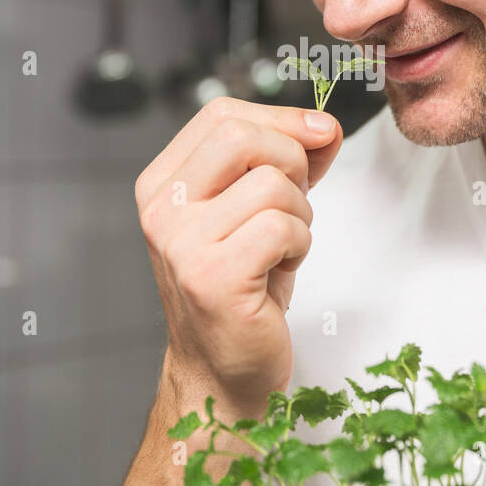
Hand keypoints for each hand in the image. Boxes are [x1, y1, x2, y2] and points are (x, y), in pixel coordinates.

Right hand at [134, 96, 342, 414]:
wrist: (225, 370)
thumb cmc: (246, 285)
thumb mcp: (260, 208)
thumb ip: (288, 160)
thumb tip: (324, 126)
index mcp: (162, 184)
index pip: (222, 115)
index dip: (280, 118)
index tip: (319, 134)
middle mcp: (160, 209)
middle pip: (241, 137)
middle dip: (292, 162)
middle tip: (294, 204)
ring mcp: (180, 244)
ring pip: (272, 185)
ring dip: (300, 215)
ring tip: (280, 250)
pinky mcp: (212, 278)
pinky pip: (282, 227)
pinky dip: (299, 245)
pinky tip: (278, 272)